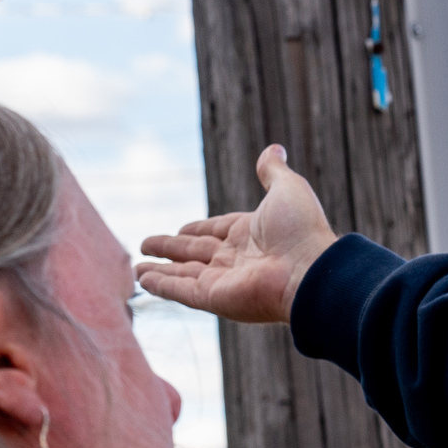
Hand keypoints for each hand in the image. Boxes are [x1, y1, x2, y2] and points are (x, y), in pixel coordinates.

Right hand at [134, 144, 338, 324]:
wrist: (310, 270)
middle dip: (171, 249)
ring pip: (183, 274)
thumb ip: (273, 171)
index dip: (196, 229)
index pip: (215, 231)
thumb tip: (274, 149)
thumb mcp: (287, 188)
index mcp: (250, 234)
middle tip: (146, 245)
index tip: (181, 227)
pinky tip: (143, 281)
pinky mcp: (214, 298)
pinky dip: (162, 286)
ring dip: (160, 271)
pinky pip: (181, 291)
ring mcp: (223, 280)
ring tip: (138, 269)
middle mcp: (235, 259)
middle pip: (194, 253)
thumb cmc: (303, 231)